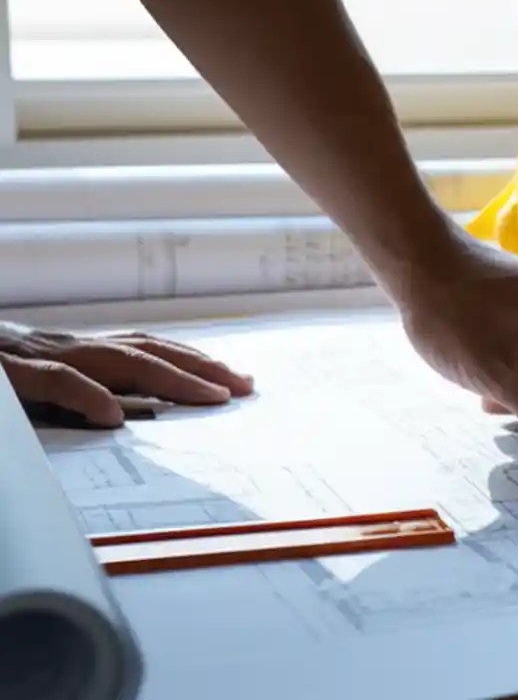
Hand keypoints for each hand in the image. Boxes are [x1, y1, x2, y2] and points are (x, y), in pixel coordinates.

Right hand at [1, 322, 253, 427]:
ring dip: (170, 376)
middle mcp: (64, 348)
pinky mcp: (9, 375)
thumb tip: (127, 419)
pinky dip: (87, 397)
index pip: (145, 350)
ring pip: (116, 360)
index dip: (192, 361)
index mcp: (73, 353)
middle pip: (146, 350)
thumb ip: (76, 398)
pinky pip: (54, 382)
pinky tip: (116, 417)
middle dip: (201, 367)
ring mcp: (37, 357)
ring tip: (212, 397)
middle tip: (245, 387)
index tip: (237, 380)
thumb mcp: (33, 386)